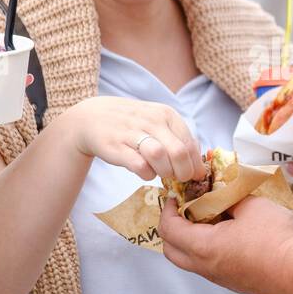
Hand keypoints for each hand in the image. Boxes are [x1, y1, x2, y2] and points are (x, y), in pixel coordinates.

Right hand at [66, 96, 203, 182]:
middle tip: (178, 178)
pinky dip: (146, 173)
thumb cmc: (133, 125)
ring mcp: (133, 132)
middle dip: (183, 172)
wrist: (93, 118)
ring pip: (160, 156)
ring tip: (162, 173)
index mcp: (167, 115)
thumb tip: (199, 167)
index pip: (190, 144)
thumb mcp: (158, 123)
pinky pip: (139, 165)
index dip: (195, 164)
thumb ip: (178, 141)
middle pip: (179, 152)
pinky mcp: (116, 146)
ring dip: (165, 171)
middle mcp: (152, 121)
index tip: (193, 175)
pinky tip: (144, 171)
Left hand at [159, 195, 292, 293]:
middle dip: (172, 228)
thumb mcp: (251, 205)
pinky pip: (212, 266)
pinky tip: (231, 234)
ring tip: (210, 219)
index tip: (175, 196)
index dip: (167, 209)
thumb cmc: (276, 237)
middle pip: (172, 251)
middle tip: (184, 210)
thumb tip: (222, 196)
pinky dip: (210, 249)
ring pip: (192, 261)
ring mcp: (222, 279)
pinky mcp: (237, 284)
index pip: (169, 229)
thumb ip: (230, 198)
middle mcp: (207, 268)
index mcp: (204, 247)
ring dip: (192, 240)